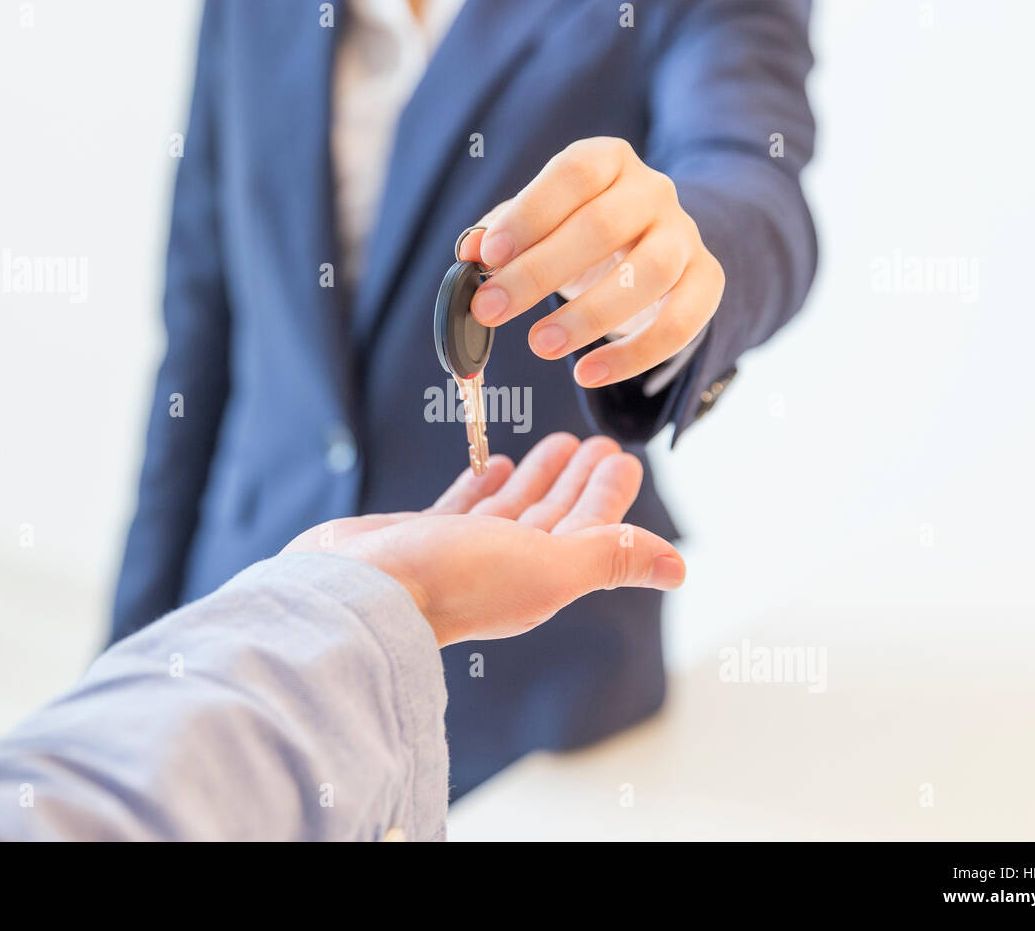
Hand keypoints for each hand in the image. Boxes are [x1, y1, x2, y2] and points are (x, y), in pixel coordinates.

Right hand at [282, 433, 684, 645]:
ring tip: (554, 443)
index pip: (590, 529)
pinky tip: (493, 462)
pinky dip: (483, 484)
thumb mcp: (547, 565)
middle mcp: (505, 568)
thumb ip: (609, 557)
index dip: (610, 494)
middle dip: (578, 480)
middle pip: (555, 516)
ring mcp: (462, 554)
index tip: (623, 458)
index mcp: (542, 577)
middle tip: (596, 442)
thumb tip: (679, 568)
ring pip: (512, 509)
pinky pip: (464, 506)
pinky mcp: (422, 539)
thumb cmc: (449, 581)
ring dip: (536, 477)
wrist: (355, 592)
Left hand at [458, 137, 723, 388]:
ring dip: (588, 315)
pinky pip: (680, 322)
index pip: (573, 175)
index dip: (530, 214)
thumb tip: (468, 251)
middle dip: (538, 272)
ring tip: (539, 345)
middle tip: (490, 310)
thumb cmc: (579, 236)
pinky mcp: (706, 281)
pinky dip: (633, 354)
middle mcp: (653, 191)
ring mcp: (685, 235)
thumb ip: (502, 234)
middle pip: (602, 226)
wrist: (651, 253)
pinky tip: (588, 374)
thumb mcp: (539, 226)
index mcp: (609, 161)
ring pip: (649, 273)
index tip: (487, 256)